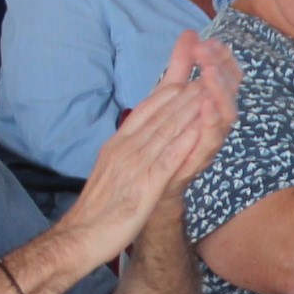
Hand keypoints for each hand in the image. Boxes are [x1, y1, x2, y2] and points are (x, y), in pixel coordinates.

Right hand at [56, 32, 240, 265]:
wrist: (79, 237)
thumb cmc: (100, 206)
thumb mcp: (114, 167)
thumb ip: (129, 147)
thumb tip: (142, 131)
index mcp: (121, 141)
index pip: (151, 103)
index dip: (173, 79)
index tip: (190, 56)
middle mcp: (128, 146)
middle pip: (163, 108)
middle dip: (190, 82)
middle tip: (211, 57)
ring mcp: (136, 164)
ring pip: (168, 127)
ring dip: (193, 103)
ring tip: (214, 80)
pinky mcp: (145, 185)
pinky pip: (168, 158)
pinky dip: (185, 139)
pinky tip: (201, 125)